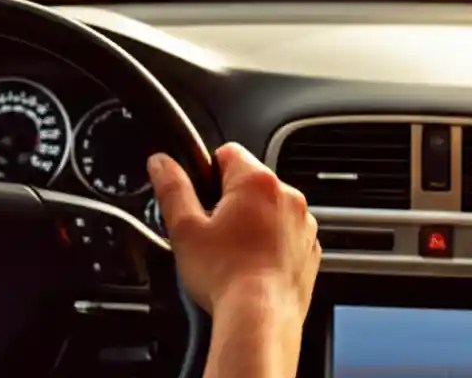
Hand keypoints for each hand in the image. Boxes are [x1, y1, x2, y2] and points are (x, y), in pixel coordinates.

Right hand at [147, 141, 319, 318]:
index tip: (201, 199)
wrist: (260, 319)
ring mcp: (303, 224)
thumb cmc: (226, 276)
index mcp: (257, 181)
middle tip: (212, 232)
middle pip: (250, 182)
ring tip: (232, 253)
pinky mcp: (310, 249)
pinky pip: (287, 235)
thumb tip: (161, 162)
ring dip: (253, 222)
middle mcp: (288, 196)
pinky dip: (271, 245)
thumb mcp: (185, 229)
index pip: (228, 152)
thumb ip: (172, 188)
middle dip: (229, 201)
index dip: (208, 173)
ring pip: (269, 209)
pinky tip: (252, 266)